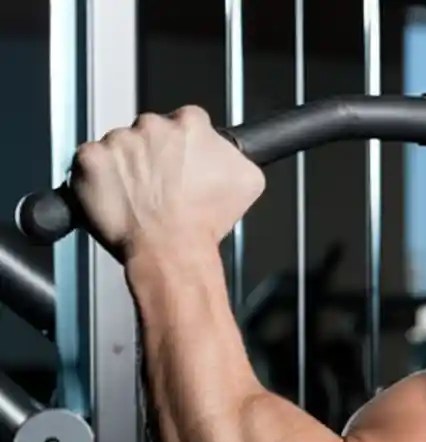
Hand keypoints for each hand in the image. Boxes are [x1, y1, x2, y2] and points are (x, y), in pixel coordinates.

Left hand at [69, 105, 264, 261]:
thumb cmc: (206, 220)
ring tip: (137, 196)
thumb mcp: (248, 182)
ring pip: (118, 146)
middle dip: (153, 153)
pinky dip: (98, 177)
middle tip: (160, 184)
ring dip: (125, 165)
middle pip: (149, 131)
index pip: (186, 121)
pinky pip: (89, 162)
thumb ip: (235, 157)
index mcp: (190, 124)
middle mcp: (152, 125)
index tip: (182, 161)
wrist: (172, 248)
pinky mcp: (90, 159)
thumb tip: (229, 154)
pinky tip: (115, 197)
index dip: (185, 144)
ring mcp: (117, 141)